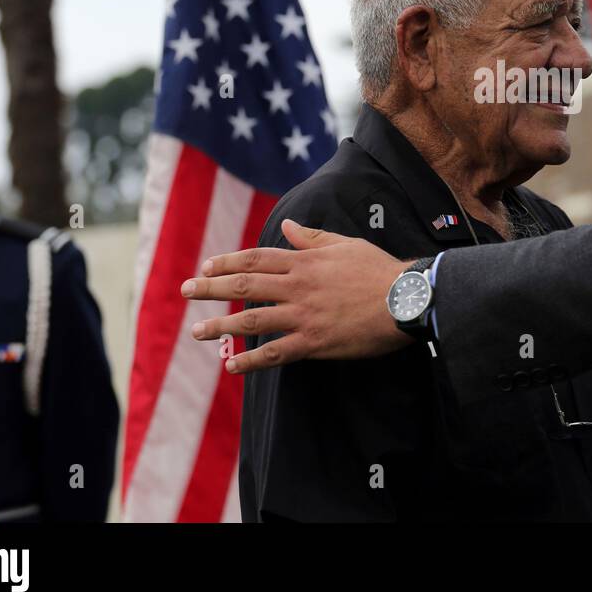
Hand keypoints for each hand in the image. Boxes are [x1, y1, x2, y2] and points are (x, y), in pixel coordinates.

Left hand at [182, 219, 412, 370]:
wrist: (406, 300)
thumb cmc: (380, 270)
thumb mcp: (346, 245)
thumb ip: (312, 237)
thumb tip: (287, 225)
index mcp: (305, 261)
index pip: (256, 259)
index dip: (227, 262)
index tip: (207, 265)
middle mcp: (297, 286)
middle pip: (244, 286)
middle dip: (210, 288)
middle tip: (185, 291)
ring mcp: (303, 315)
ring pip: (251, 321)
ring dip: (220, 326)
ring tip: (197, 332)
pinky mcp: (313, 342)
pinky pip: (274, 353)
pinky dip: (250, 361)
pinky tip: (231, 366)